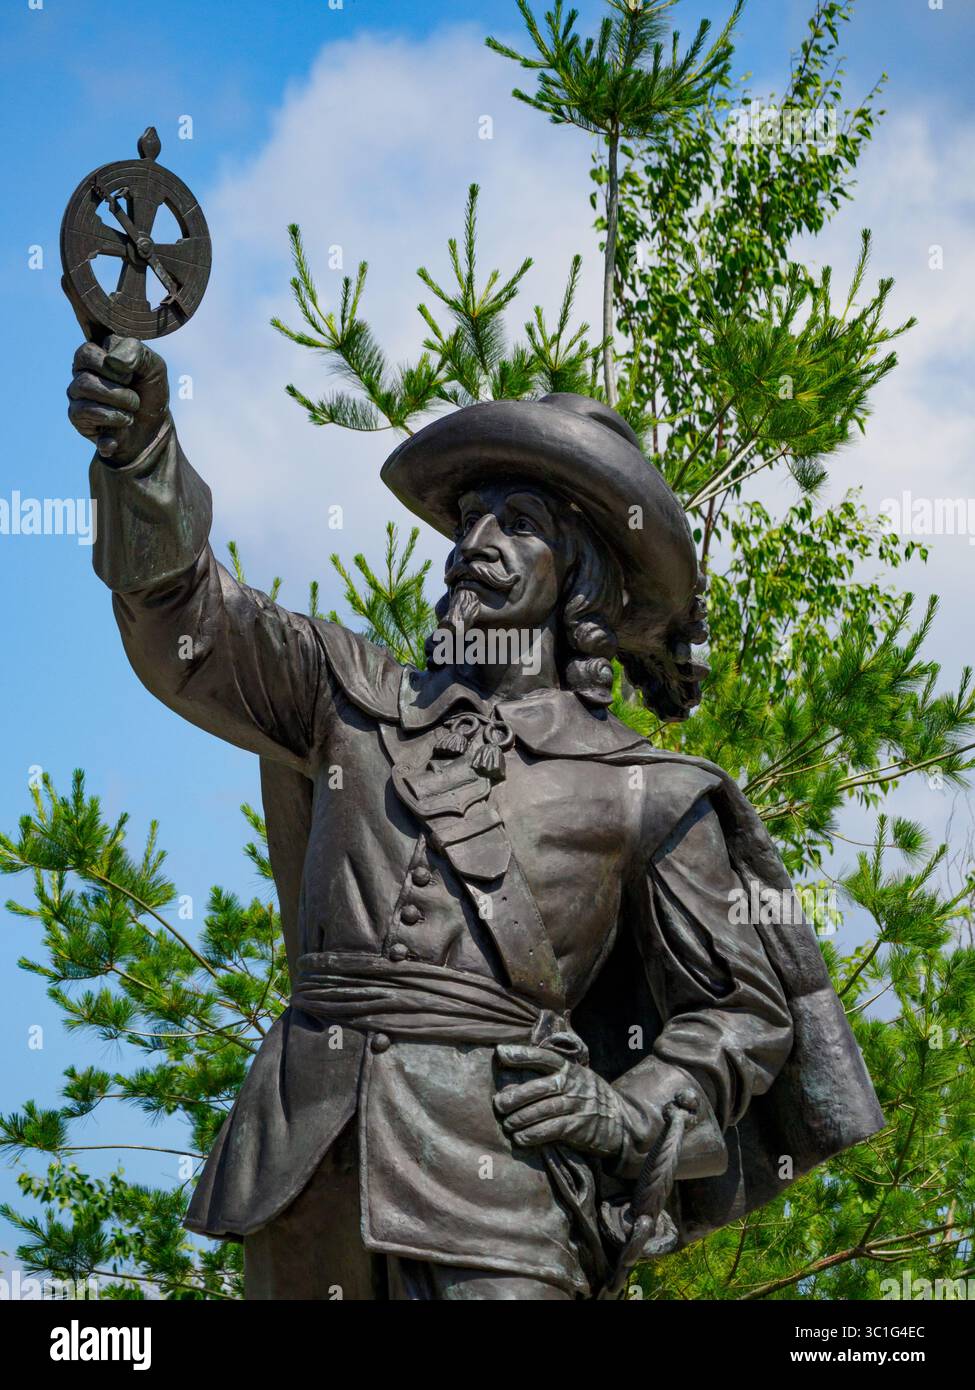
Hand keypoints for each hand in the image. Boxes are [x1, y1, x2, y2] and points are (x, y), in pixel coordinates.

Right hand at [67, 335, 169, 464]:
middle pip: (85, 379)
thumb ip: (135, 351)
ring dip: (119, 404)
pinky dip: (112, 422)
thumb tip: (111, 360)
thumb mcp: (153, 366)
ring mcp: (77, 397)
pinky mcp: (79, 419)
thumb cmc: (149, 391)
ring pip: (85, 394)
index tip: (132, 376)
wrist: (154, 428)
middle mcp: (81, 375)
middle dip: (118, 390)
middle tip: (134, 397)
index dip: (114, 366)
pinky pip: (85, 415)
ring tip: (132, 411)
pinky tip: (121, 430)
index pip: (87, 353)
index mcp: (95, 356)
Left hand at [494, 1043, 635, 1158]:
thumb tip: (514, 1072)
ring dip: (520, 1119)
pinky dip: (533, 1135)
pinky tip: (520, 1139)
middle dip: (515, 1096)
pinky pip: (552, 1130)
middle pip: (539, 1087)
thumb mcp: (576, 1077)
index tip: (500, 1053)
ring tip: (507, 1125)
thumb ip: (553, 1073)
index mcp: (569, 1068)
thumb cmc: (588, 1096)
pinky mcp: (579, 1127)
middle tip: (498, 1105)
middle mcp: (573, 1084)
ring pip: (543, 1110)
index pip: (544, 1057)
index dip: (522, 1054)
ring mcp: (577, 1105)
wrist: (622, 1120)